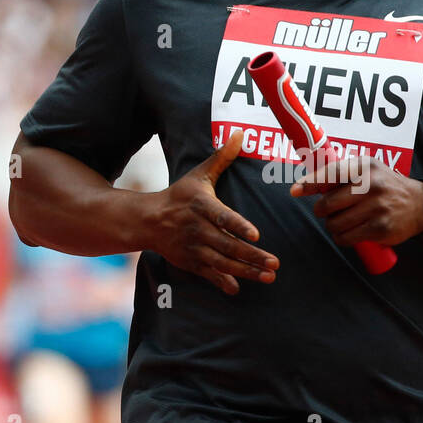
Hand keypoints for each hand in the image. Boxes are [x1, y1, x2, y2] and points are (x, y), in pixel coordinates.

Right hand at [147, 130, 278, 294]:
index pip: (222, 217)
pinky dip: (221, 282)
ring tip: (268, 276)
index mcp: (202, 206)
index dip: (238, 226)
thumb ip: (222, 158)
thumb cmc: (180, 195)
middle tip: (275, 263)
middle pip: (227, 245)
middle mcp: (197, 228)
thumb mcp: (199, 175)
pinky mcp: (189, 261)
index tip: (256, 235)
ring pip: (222, 262)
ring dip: (245, 271)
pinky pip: (207, 274)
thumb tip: (239, 133)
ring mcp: (193, 247)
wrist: (147, 220)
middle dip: (252, 256)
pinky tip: (236, 289)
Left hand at [290, 156, 422, 246]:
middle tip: (329, 211)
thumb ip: (340, 173)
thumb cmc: (385, 186)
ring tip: (343, 221)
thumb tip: (304, 183)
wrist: (418, 205)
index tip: (295, 191)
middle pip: (328, 204)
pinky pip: (346, 238)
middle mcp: (371, 185)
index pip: (331, 174)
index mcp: (365, 167)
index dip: (310, 183)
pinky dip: (342, 238)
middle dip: (322, 211)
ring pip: (335, 224)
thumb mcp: (368, 169)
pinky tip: (349, 233)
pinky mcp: (380, 228)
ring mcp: (377, 208)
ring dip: (333, 226)